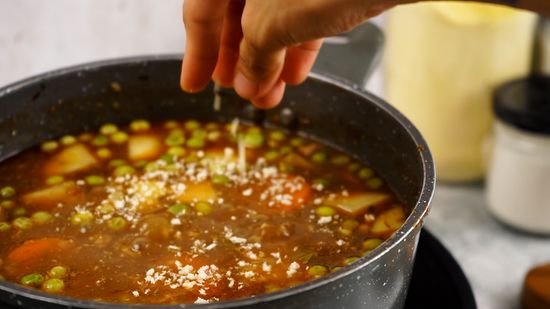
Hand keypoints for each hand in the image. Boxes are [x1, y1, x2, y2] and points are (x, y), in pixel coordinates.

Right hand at [180, 0, 400, 107]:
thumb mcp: (271, 24)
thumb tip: (246, 81)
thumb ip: (252, 55)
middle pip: (235, 14)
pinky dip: (297, 45)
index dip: (197, 53)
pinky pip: (301, 14)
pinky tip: (296, 74)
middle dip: (239, 60)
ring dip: (270, 60)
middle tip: (239, 91)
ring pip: (271, 16)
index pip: (200, 10)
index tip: (195, 84)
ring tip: (270, 95)